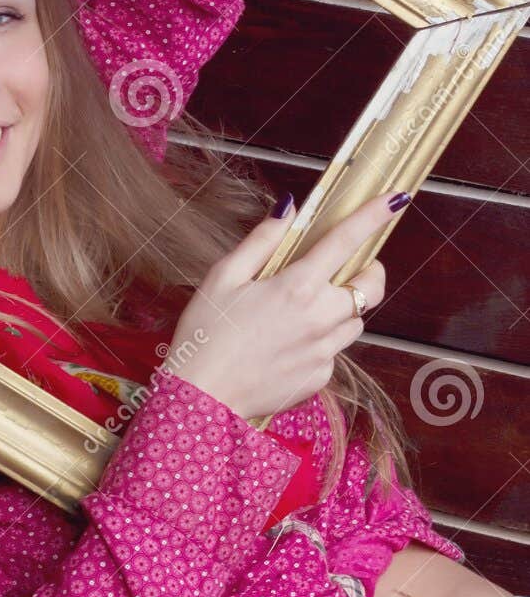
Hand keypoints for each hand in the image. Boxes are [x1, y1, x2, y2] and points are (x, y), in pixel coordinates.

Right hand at [164, 190, 404, 421]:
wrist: (202, 397)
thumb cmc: (205, 334)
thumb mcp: (223, 277)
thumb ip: (261, 241)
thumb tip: (288, 210)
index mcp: (296, 286)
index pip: (346, 242)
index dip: (372, 216)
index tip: (396, 199)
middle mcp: (320, 318)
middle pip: (371, 286)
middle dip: (368, 271)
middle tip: (347, 267)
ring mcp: (324, 351)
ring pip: (356, 320)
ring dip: (343, 308)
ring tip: (305, 311)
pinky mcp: (320, 377)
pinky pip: (334, 351)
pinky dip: (322, 341)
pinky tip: (288, 344)